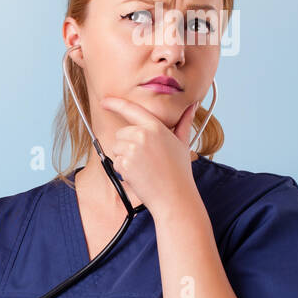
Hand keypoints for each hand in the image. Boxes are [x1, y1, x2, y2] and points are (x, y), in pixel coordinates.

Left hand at [97, 95, 199, 217]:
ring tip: (144, 167)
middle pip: (121, 133)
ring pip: (116, 147)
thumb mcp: (183, 143)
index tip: (105, 101)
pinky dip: (123, 170)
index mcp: (155, 127)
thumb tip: (192, 107)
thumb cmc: (179, 171)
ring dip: (125, 157)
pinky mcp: (124, 164)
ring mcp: (132, 149)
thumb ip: (183, 123)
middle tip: (146, 158)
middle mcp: (142, 135)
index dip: (115, 103)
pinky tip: (139, 175)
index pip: (131, 109)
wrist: (174, 196)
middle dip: (128, 144)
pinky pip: (116, 162)